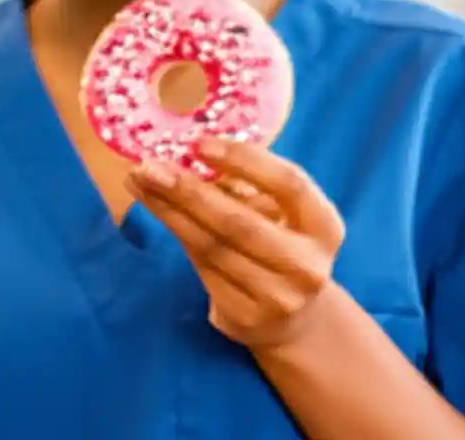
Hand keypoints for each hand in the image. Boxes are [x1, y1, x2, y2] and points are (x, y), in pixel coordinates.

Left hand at [127, 137, 344, 348]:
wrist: (294, 320)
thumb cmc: (280, 245)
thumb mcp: (280, 214)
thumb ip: (244, 186)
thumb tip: (186, 152)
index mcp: (325, 227)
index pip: (289, 184)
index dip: (245, 161)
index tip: (199, 143)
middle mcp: (307, 266)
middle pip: (239, 222)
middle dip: (188, 190)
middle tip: (149, 165)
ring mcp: (277, 298)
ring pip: (211, 246)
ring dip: (169, 210)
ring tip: (140, 181)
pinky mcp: (246, 318)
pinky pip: (202, 266)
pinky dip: (175, 232)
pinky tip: (155, 208)